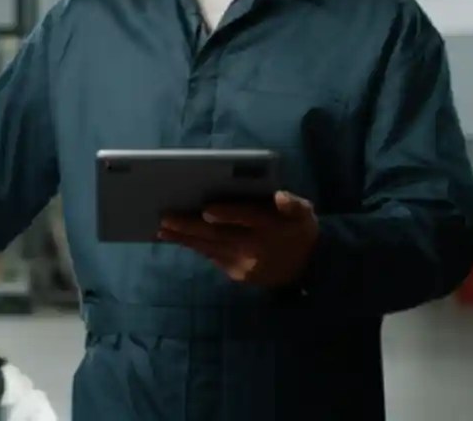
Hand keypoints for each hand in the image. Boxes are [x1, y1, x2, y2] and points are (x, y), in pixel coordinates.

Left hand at [159, 190, 318, 287]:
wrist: (309, 268)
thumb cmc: (300, 230)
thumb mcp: (305, 213)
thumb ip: (294, 204)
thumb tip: (281, 197)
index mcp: (271, 227)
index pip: (247, 218)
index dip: (227, 214)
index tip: (206, 209)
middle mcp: (255, 247)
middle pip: (219, 235)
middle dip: (190, 227)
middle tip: (166, 219)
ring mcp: (244, 265)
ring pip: (210, 249)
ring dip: (185, 239)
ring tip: (163, 230)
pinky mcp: (237, 275)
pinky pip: (213, 258)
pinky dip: (196, 247)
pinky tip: (181, 238)